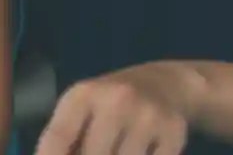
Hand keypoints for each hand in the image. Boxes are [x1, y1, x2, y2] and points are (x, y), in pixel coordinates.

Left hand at [36, 61, 207, 154]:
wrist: (164, 84)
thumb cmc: (111, 103)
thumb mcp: (83, 107)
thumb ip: (66, 136)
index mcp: (83, 95)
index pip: (58, 136)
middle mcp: (115, 101)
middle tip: (97, 149)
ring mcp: (146, 117)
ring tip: (114, 148)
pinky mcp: (174, 133)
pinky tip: (140, 150)